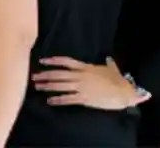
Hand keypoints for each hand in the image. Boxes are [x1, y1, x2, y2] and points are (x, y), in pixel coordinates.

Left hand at [31, 56, 148, 110]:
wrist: (125, 93)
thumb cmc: (119, 81)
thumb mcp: (112, 69)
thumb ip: (108, 63)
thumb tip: (108, 59)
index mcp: (85, 68)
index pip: (66, 62)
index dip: (53, 61)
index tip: (42, 61)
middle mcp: (80, 76)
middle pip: (59, 74)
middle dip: (45, 75)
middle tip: (34, 76)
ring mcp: (81, 87)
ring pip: (60, 85)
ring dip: (48, 86)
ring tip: (37, 86)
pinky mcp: (84, 99)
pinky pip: (68, 99)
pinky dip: (58, 99)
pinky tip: (50, 101)